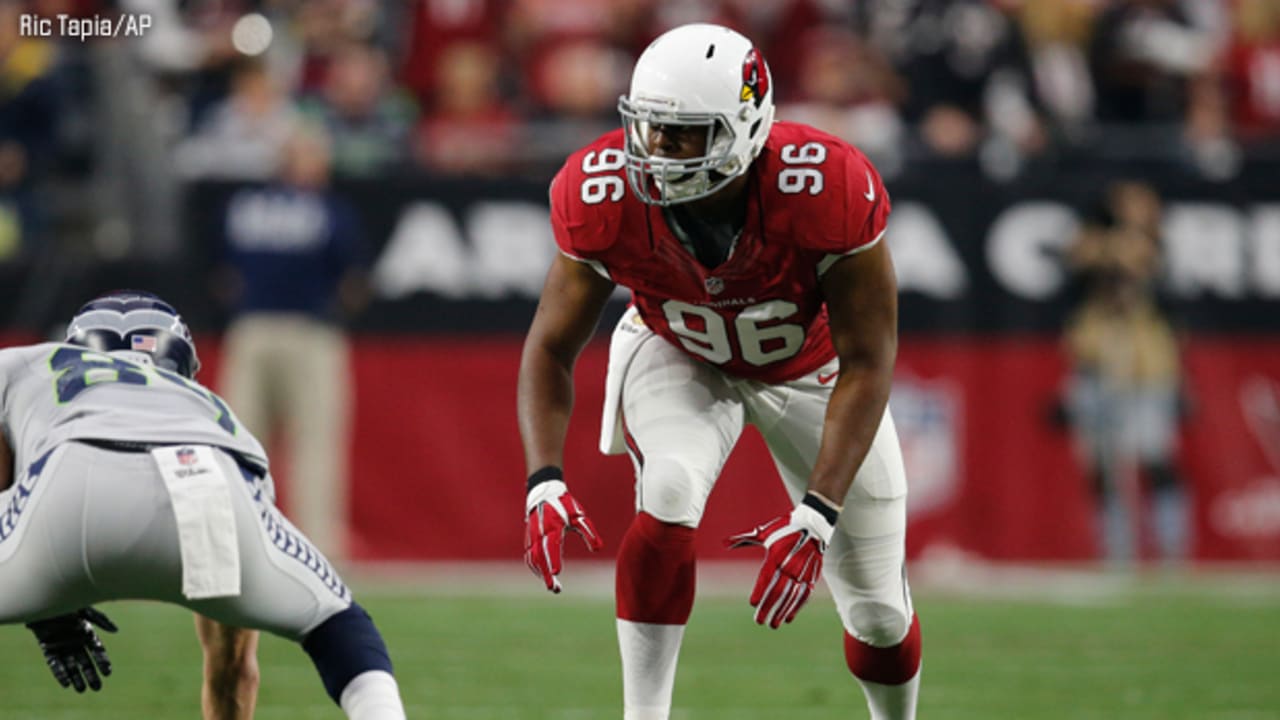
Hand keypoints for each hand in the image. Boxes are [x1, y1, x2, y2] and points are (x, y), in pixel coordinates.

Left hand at [26, 606, 118, 691]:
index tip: (108, 673)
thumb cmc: (67, 601)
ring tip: (81, 690)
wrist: (44, 600)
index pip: (97, 651)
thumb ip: (100, 620)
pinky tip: (65, 684)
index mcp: (86, 632)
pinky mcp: (48, 648)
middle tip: (97, 688)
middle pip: (85, 661)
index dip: (102, 661)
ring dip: (76, 677)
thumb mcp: (86, 610)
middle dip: (91, 674)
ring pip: (71, 665)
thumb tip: (116, 630)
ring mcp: (62, 645)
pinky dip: (60, 673)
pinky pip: (55, 663)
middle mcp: (75, 641)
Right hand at [525, 479, 602, 592]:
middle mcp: (539, 533)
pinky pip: (529, 556)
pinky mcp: (529, 539)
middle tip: (554, 589)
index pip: (551, 546)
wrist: (544, 493)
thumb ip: (589, 532)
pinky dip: (535, 567)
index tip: (557, 573)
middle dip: (546, 574)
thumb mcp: (580, 517)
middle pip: (540, 557)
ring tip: (553, 587)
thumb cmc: (565, 506)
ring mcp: (532, 537)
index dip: (553, 560)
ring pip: (533, 559)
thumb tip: (597, 549)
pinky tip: (544, 575)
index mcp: (552, 526)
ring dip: (541, 573)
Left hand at [726, 496, 836, 628]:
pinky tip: (789, 617)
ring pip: (792, 596)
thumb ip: (743, 540)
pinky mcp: (813, 575)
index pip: (766, 578)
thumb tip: (724, 542)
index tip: (752, 604)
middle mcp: (790, 565)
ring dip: (782, 611)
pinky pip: (805, 594)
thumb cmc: (784, 527)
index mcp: (776, 555)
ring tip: (773, 624)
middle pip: (778, 591)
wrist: (813, 522)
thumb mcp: (763, 532)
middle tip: (759, 622)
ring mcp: (803, 571)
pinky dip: (797, 607)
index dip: (760, 591)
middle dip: (768, 607)